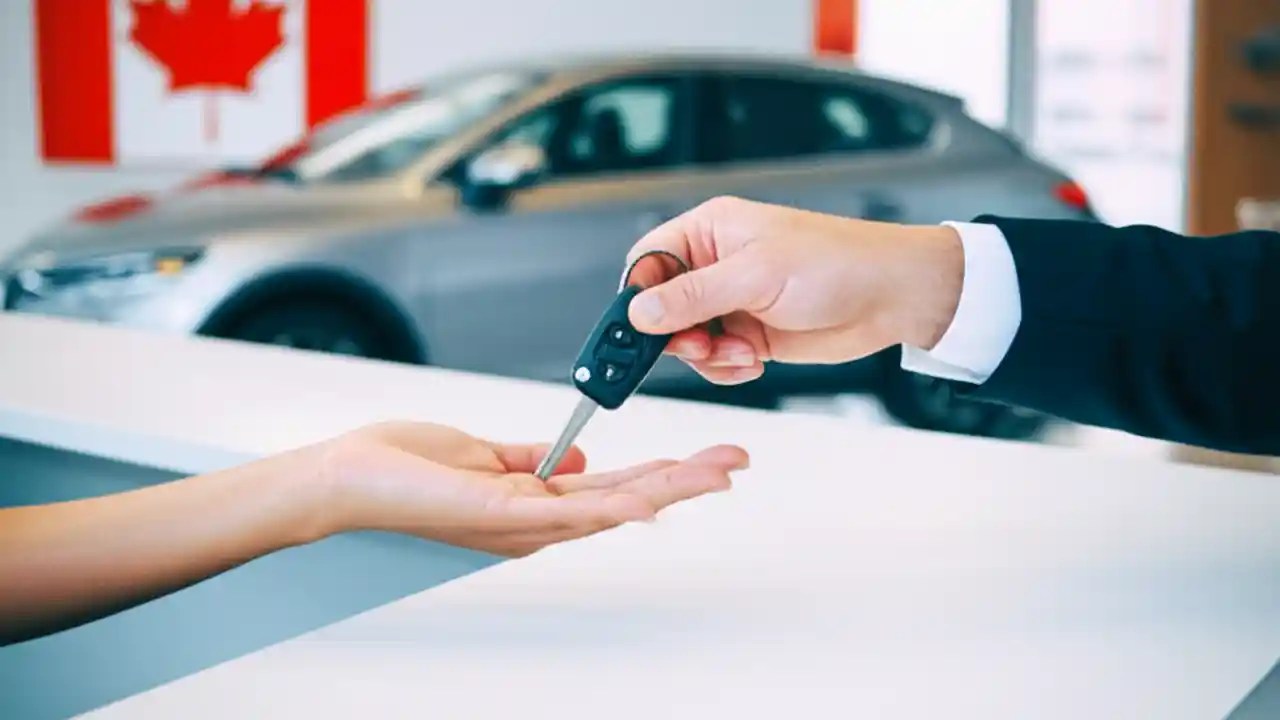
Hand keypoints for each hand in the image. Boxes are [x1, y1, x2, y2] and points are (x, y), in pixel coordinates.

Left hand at [315, 421, 747, 556]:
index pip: (615, 486)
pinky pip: (562, 514)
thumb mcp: (483, 452)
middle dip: (686, 480)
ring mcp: (519, 523)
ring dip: (667, 490)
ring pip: (609, 508)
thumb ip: (530, 456)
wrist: (347, 477)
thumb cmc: (403, 466)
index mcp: (535, 500)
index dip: (665, 473)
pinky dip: (610, 507)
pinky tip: (648, 499)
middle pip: (626, 499)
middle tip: (736, 462)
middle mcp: (535, 520)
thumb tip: (576, 456)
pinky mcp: (496, 515)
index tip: (707, 456)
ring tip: (715, 473)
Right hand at [625, 196, 963, 384]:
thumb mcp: (756, 276)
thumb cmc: (838, 263)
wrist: (892, 297)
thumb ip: (693, 295)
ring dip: (708, 356)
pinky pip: (716, 359)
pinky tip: (754, 359)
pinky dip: (728, 368)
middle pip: (661, 307)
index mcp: (710, 231)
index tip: (643, 328)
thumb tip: (640, 311)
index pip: (648, 261)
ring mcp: (733, 301)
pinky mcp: (750, 333)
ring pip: (686, 339)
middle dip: (677, 335)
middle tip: (699, 346)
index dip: (639, 296)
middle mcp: (716, 265)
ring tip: (741, 353)